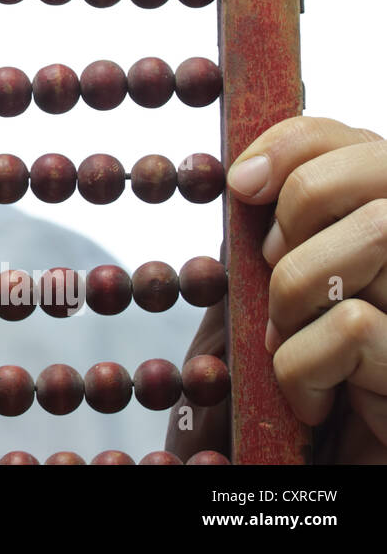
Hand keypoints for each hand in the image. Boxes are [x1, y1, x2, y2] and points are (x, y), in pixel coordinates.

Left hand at [168, 116, 386, 462]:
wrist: (305, 475)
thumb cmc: (293, 388)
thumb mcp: (272, 298)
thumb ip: (275, 234)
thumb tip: (248, 173)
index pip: (358, 137)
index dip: (293, 144)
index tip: (240, 184)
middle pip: (379, 167)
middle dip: (303, 208)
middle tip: (272, 266)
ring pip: (377, 234)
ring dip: (297, 292)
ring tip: (289, 341)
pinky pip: (357, 324)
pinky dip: (305, 364)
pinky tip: (311, 400)